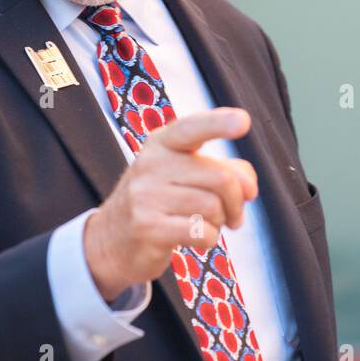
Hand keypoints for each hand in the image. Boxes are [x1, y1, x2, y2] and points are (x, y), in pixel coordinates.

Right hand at [83, 107, 256, 302]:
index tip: (243, 121)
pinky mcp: (147, 227)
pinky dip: (210, 239)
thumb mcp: (185, 175)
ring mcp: (145, 196)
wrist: (110, 240)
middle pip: (220, 177)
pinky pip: (201, 232)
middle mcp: (151, 164)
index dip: (219, 123)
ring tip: (208, 225)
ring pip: (213, 207)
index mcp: (162, 143)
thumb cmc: (160, 202)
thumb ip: (223, 170)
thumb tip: (249, 187)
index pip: (192, 128)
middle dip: (237, 201)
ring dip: (221, 222)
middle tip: (234, 216)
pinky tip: (197, 239)